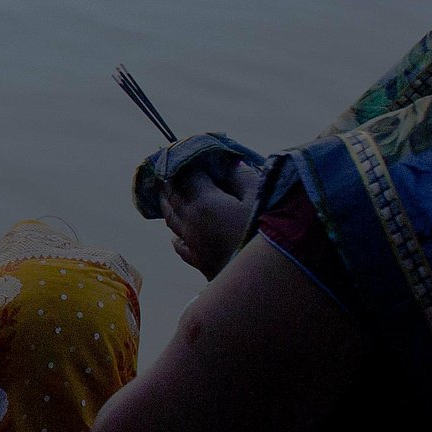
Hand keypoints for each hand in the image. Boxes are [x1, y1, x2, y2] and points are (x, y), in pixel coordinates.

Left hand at [163, 156, 258, 279]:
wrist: (264, 278)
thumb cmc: (264, 232)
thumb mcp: (259, 197)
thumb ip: (242, 177)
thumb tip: (230, 163)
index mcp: (204, 202)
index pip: (187, 175)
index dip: (187, 163)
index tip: (187, 153)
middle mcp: (190, 221)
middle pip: (172, 196)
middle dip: (170, 180)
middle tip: (169, 169)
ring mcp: (191, 243)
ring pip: (170, 219)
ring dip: (167, 203)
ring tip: (167, 193)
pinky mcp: (197, 261)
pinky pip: (178, 244)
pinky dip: (175, 233)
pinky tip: (177, 234)